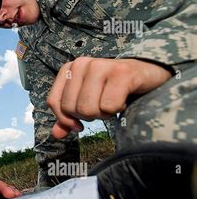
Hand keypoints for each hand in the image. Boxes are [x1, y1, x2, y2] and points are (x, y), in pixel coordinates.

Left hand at [47, 57, 171, 138]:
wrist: (145, 73)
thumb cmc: (111, 88)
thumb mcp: (86, 100)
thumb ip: (69, 116)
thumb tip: (56, 134)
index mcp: (69, 69)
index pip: (54, 102)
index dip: (65, 119)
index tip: (79, 123)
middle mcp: (81, 63)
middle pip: (72, 108)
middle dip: (89, 115)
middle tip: (102, 105)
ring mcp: (100, 65)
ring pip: (88, 109)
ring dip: (104, 113)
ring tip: (112, 100)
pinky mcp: (120, 72)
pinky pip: (109, 106)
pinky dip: (118, 109)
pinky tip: (123, 98)